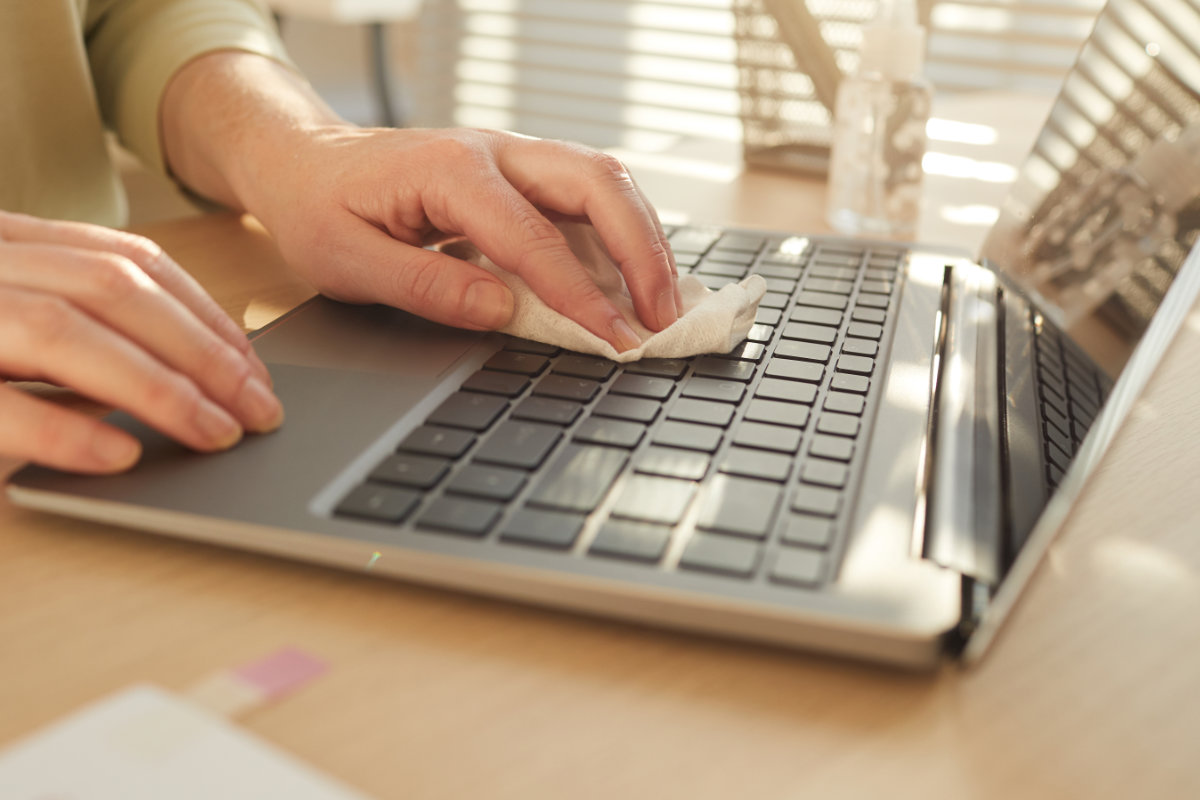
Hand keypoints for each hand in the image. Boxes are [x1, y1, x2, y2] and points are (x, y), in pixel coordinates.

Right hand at [0, 211, 281, 472]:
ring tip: (217, 435)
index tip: (255, 367)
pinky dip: (62, 429)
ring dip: (156, 387)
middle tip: (260, 411)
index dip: (203, 313)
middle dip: (201, 353)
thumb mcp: (11, 328)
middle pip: (110, 289)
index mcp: (5, 246)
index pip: (126, 262)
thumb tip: (191, 376)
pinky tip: (120, 455)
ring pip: (62, 330)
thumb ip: (82, 334)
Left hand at [249, 128, 680, 351]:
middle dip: (643, 252)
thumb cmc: (319, 207)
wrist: (304, 160)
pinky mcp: (520, 174)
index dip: (582, 295)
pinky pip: (588, 197)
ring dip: (643, 239)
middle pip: (597, 183)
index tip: (616, 340)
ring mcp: (512, 157)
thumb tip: (499, 310)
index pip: (535, 237)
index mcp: (450, 170)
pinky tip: (632, 279)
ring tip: (665, 301)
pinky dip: (622, 235)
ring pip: (604, 181)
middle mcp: (494, 151)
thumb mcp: (346, 260)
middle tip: (665, 317)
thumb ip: (424, 285)